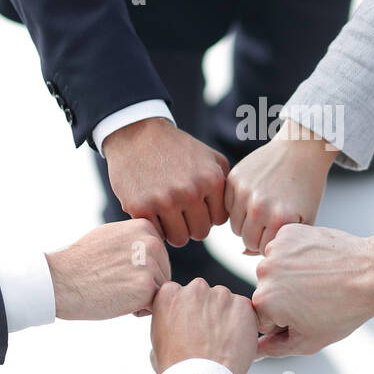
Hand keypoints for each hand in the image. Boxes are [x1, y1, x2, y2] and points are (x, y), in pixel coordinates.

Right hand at [46, 219, 168, 319]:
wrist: (60, 281)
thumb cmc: (81, 263)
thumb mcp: (111, 236)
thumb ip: (135, 238)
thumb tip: (153, 244)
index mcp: (145, 227)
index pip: (158, 256)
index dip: (139, 268)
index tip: (116, 268)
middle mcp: (151, 241)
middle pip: (162, 272)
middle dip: (143, 283)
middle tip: (113, 281)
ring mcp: (150, 263)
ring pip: (159, 289)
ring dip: (141, 297)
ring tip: (114, 289)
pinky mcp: (146, 286)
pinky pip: (154, 305)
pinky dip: (138, 309)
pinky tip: (117, 301)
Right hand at [102, 118, 229, 246]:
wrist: (137, 134)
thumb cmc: (177, 149)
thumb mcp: (211, 158)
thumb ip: (227, 185)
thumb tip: (236, 213)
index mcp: (211, 179)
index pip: (219, 219)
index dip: (208, 213)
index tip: (197, 202)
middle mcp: (190, 191)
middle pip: (201, 232)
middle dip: (192, 223)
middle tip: (180, 207)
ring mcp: (164, 201)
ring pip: (180, 239)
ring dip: (174, 229)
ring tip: (167, 210)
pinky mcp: (140, 208)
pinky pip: (157, 234)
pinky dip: (155, 226)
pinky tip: (152, 208)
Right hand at [149, 278, 260, 373]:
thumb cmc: (178, 368)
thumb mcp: (157, 342)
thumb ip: (167, 322)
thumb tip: (175, 325)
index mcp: (169, 294)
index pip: (180, 293)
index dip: (186, 311)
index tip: (189, 325)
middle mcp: (195, 288)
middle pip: (203, 294)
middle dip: (205, 311)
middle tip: (206, 336)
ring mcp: (221, 294)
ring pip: (224, 301)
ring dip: (224, 315)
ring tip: (221, 342)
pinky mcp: (242, 304)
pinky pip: (243, 310)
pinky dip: (242, 323)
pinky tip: (234, 342)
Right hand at [226, 119, 336, 254]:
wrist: (301, 150)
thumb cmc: (306, 188)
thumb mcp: (304, 219)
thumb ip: (279, 242)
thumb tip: (243, 253)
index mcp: (280, 220)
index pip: (263, 249)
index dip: (271, 242)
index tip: (280, 229)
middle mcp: (259, 207)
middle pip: (246, 240)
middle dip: (257, 235)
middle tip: (270, 221)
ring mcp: (244, 191)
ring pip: (234, 225)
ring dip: (246, 222)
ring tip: (263, 209)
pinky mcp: (234, 178)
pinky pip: (227, 206)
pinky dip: (238, 206)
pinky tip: (254, 196)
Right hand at [251, 224, 373, 356]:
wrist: (373, 273)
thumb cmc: (345, 308)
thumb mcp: (309, 341)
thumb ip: (276, 349)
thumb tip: (256, 350)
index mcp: (264, 301)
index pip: (263, 318)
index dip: (285, 321)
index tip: (306, 314)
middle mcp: (264, 271)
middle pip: (268, 291)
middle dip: (286, 296)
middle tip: (316, 296)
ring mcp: (277, 248)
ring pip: (276, 268)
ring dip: (291, 274)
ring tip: (319, 279)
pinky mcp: (289, 231)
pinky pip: (286, 248)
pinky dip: (299, 254)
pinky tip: (318, 262)